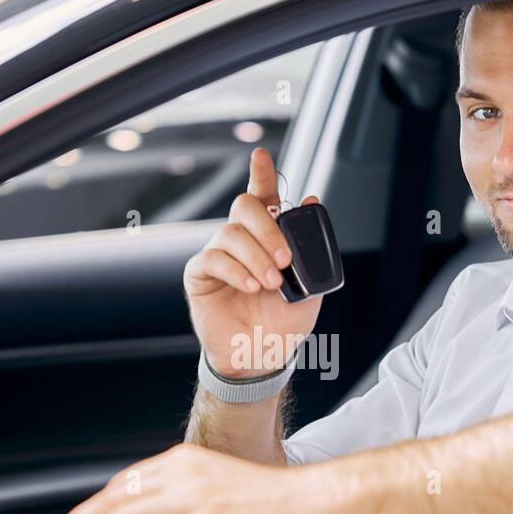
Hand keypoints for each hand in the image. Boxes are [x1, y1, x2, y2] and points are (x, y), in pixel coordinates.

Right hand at [184, 147, 323, 377]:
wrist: (262, 357)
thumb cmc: (284, 322)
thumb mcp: (310, 285)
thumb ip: (312, 246)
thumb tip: (312, 200)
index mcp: (267, 236)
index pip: (262, 195)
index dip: (260, 173)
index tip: (261, 156)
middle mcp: (241, 239)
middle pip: (244, 207)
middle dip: (268, 229)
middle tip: (285, 260)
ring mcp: (218, 254)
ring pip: (231, 233)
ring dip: (256, 256)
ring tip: (270, 284)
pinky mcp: (200, 275)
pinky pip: (213, 259)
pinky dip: (236, 270)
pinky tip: (251, 286)